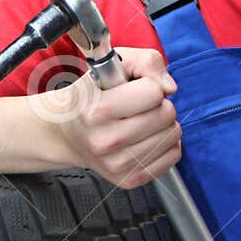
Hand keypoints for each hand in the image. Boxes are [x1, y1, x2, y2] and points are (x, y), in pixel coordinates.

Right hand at [50, 46, 181, 188]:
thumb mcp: (110, 65)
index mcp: (97, 110)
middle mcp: (105, 141)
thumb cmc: (91, 96)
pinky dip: (166, 143)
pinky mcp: (129, 179)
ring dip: (163, 123)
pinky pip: (173, 155)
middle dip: (159, 104)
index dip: (148, 84)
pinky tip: (146, 137)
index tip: (133, 89)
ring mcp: (117, 164)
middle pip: (167, 114)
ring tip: (141, 120)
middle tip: (138, 106)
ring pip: (173, 135)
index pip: (154, 92)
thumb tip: (169, 88)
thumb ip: (145, 61)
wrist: (66, 134)